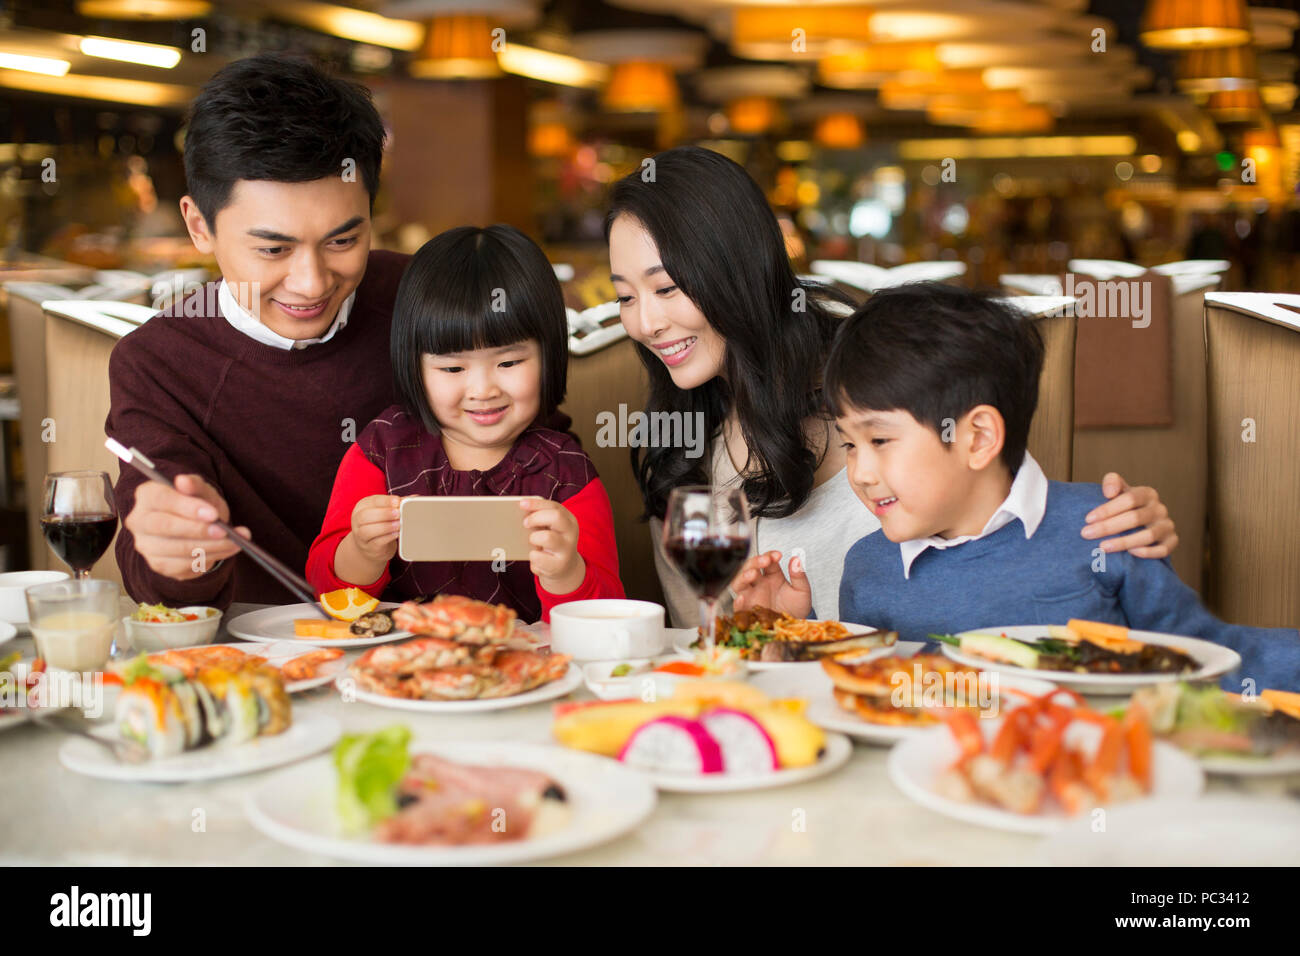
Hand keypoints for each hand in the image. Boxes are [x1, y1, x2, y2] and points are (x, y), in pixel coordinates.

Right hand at [124, 474, 248, 580]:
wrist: (198, 525)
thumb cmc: (197, 503)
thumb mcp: (201, 490)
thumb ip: (195, 484)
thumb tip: (183, 481)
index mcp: (147, 495)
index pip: (161, 499)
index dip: (188, 507)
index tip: (213, 514)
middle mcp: (139, 521)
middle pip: (164, 527)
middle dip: (198, 530)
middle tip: (224, 532)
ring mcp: (146, 545)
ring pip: (177, 550)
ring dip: (210, 547)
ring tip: (234, 542)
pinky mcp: (158, 564)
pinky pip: (183, 566)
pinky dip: (209, 559)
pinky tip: (225, 551)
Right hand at [348, 495, 400, 563]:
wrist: (371, 546)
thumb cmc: (380, 524)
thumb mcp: (385, 511)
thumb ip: (397, 504)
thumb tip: (414, 498)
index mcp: (362, 506)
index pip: (372, 501)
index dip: (385, 501)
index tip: (397, 501)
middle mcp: (358, 520)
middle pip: (365, 516)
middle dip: (384, 514)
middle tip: (398, 514)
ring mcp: (360, 535)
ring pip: (368, 530)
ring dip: (386, 527)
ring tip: (398, 524)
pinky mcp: (368, 547)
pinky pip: (376, 542)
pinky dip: (387, 537)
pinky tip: (396, 534)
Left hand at [521, 498, 584, 594]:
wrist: (564, 568)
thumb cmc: (552, 543)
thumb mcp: (551, 528)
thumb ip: (541, 518)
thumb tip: (521, 508)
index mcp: (569, 520)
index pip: (555, 506)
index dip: (537, 503)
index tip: (521, 503)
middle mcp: (571, 533)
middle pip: (556, 517)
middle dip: (536, 517)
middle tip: (525, 523)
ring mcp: (567, 550)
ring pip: (547, 537)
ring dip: (534, 538)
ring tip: (533, 542)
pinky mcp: (558, 565)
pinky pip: (538, 557)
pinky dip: (532, 557)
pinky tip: (536, 557)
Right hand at [731, 550, 811, 617]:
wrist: (795, 627)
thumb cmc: (796, 608)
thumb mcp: (802, 591)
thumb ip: (799, 576)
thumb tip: (797, 560)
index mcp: (772, 576)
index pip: (766, 560)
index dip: (769, 556)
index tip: (777, 555)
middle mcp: (759, 584)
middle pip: (749, 568)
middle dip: (755, 562)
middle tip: (765, 560)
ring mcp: (752, 597)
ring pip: (739, 583)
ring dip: (743, 576)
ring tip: (752, 574)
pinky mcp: (748, 612)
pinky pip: (738, 607)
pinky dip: (737, 603)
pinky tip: (742, 598)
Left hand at [1082, 473, 1178, 557]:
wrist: (1142, 523)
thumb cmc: (1125, 506)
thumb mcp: (1119, 490)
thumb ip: (1112, 482)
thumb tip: (1109, 492)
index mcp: (1147, 494)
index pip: (1129, 499)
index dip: (1107, 509)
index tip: (1087, 519)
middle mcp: (1160, 509)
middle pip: (1135, 518)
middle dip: (1108, 527)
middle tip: (1086, 534)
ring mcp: (1167, 526)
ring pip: (1148, 536)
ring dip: (1124, 542)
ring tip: (1102, 547)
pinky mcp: (1172, 541)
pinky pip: (1163, 550)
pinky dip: (1148, 552)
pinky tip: (1130, 553)